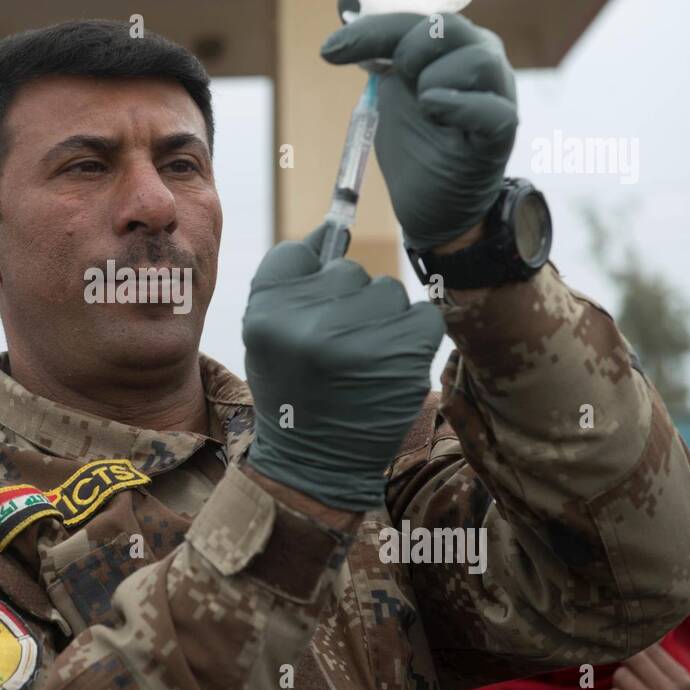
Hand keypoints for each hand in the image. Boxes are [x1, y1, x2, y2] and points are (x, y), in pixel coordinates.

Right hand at [243, 223, 443, 511]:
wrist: (316, 462)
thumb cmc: (292, 390)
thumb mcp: (268, 335)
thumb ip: (292, 281)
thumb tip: (335, 226)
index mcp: (266, 312)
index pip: (300, 252)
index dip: (311, 277)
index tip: (313, 306)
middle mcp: (309, 322)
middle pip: (347, 271)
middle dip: (347, 303)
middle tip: (335, 347)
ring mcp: (359, 338)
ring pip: (387, 290)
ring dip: (382, 320)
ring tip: (363, 359)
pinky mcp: (405, 353)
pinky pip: (423, 313)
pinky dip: (413, 335)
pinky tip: (391, 364)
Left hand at [320, 0, 518, 250]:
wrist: (432, 201)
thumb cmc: (416, 138)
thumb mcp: (387, 85)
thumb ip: (375, 46)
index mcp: (454, 41)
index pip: (416, 14)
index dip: (371, 28)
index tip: (330, 50)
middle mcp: (482, 56)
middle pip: (448, 26)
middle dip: (407, 50)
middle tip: (396, 81)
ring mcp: (498, 92)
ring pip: (475, 60)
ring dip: (432, 81)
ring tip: (422, 108)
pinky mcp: (502, 131)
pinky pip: (490, 108)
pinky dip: (457, 106)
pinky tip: (433, 110)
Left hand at [606, 644, 689, 689]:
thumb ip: (667, 666)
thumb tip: (652, 632)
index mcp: (684, 681)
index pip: (651, 646)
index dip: (633, 642)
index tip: (624, 641)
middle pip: (633, 656)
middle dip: (625, 662)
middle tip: (626, 669)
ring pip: (620, 676)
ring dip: (621, 686)